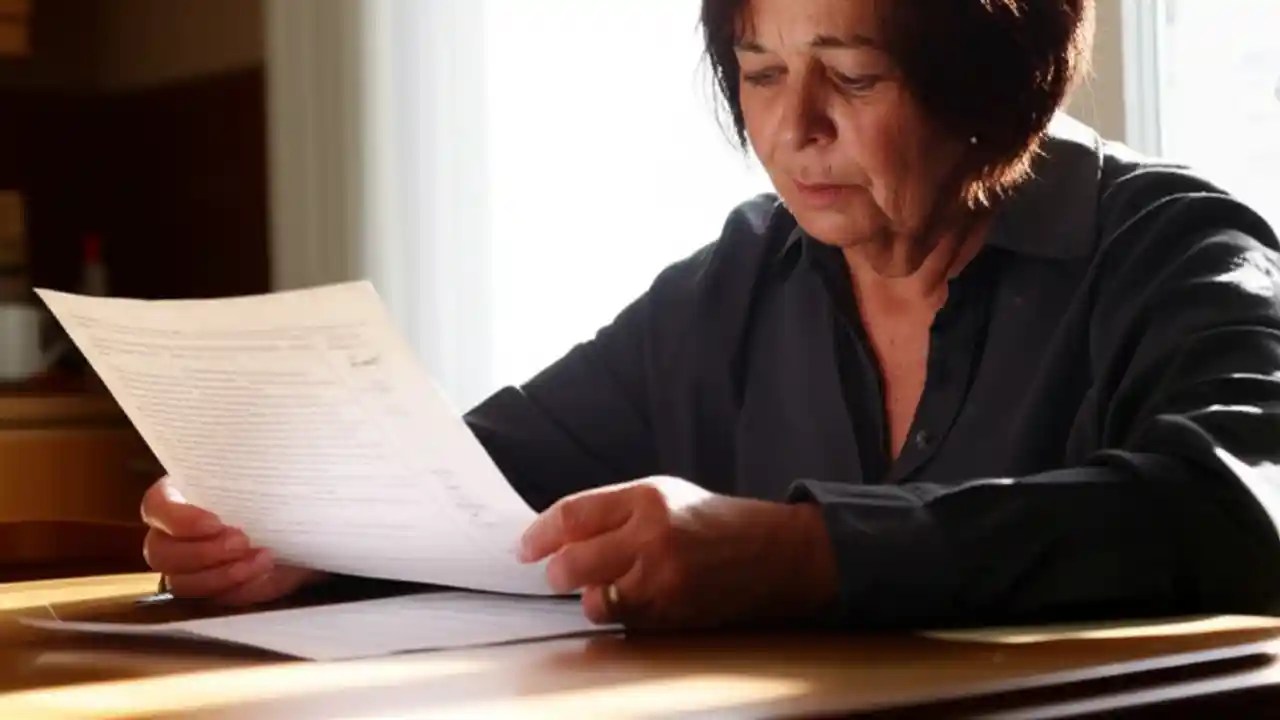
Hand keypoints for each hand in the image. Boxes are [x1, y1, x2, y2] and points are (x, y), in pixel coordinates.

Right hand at [140, 476, 323, 605]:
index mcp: (179, 496)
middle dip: (203, 552)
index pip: (156, 507)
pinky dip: (243, 588)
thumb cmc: (280, 488)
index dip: (178, 519)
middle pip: (160, 553)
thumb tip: (253, 473)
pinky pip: (218, 601)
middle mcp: (175, 535)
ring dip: (223, 575)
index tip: (215, 523)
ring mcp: (190, 569)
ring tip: (263, 559)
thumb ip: (251, 477)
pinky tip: (267, 572)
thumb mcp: (266, 476)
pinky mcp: (216, 593)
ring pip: (183, 584)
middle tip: (242, 541)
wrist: (311, 521)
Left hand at [518, 476, 837, 627]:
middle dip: (556, 573)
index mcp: (647, 498)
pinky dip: (617, 612)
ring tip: (601, 586)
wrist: (773, 554)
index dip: (539, 534)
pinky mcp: (673, 611)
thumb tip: (560, 535)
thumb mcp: (664, 497)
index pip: (573, 514)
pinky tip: (630, 600)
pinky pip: (622, 620)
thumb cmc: (714, 523)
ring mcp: (662, 577)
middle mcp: (651, 535)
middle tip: (556, 574)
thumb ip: (613, 511)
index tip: (525, 548)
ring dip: (587, 596)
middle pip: (573, 562)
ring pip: (593, 599)